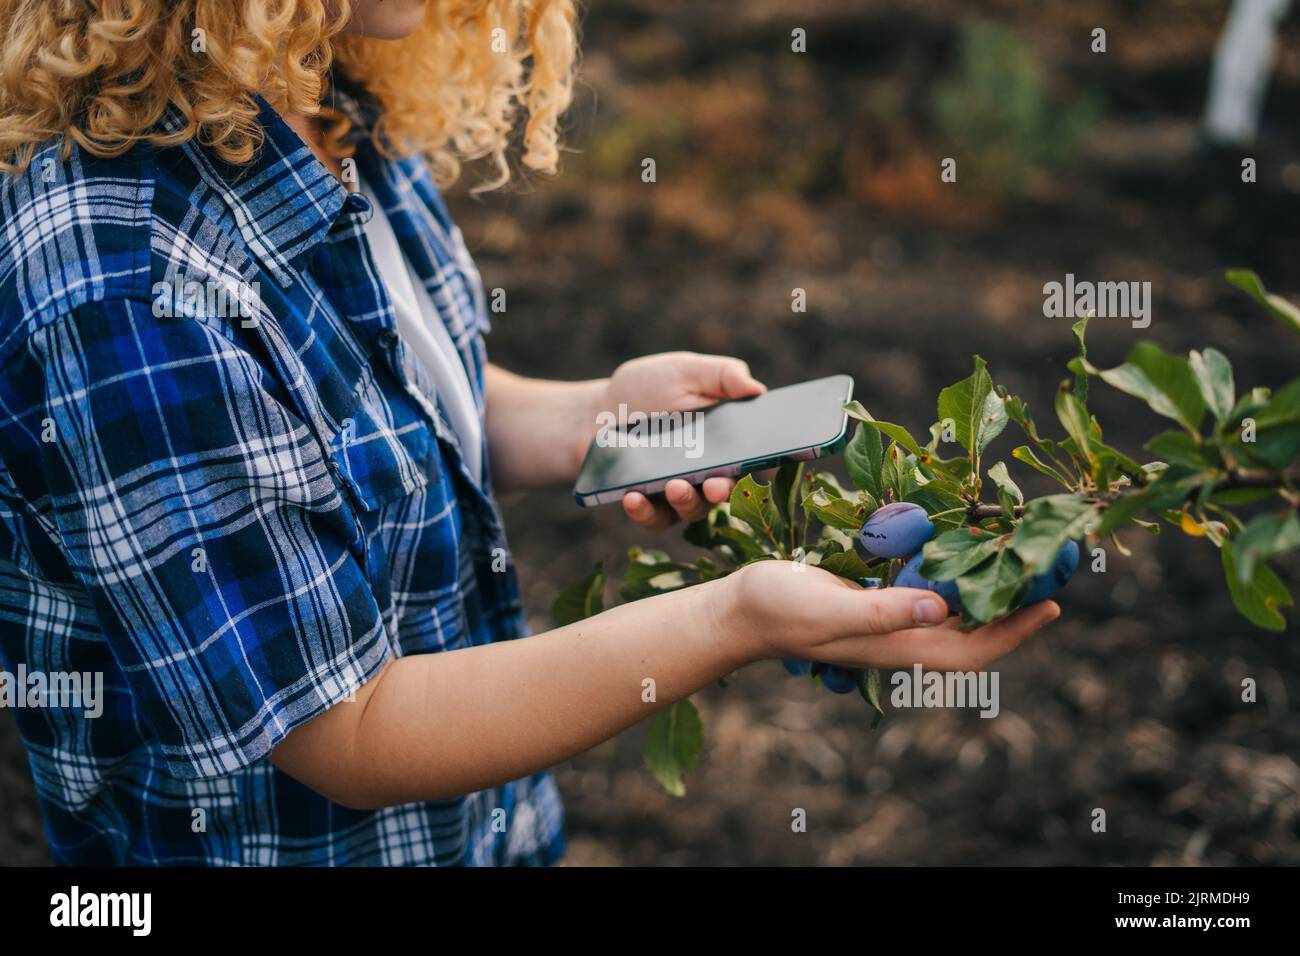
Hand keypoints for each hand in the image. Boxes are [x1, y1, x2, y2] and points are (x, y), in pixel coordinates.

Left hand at [592, 352, 764, 529]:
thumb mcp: (685, 371)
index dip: (764, 458)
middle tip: (714, 486)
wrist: (597, 412)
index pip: (754, 454)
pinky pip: (653, 517)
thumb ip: (722, 375)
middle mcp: (710, 470)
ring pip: (692, 508)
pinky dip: (644, 511)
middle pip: (727, 488)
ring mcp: (680, 492)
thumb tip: (757, 389)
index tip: (764, 458)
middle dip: (722, 489)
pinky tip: (632, 497)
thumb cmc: (648, 388)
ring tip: (672, 487)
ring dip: (686, 501)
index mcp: (727, 439)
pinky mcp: (650, 505)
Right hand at [717, 560, 1058, 671]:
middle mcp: (903, 638)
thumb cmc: (778, 612)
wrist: (739, 610)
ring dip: (988, 585)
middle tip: (1051, 566)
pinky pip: (929, 590)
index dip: (1015, 630)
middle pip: (975, 629)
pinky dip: (953, 572)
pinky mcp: (878, 601)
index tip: (1052, 603)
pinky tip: (964, 547)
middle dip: (1015, 602)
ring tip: (1021, 554)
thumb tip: (942, 610)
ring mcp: (891, 620)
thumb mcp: (829, 611)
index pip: (973, 649)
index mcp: (897, 648)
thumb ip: (883, 613)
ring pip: (955, 609)